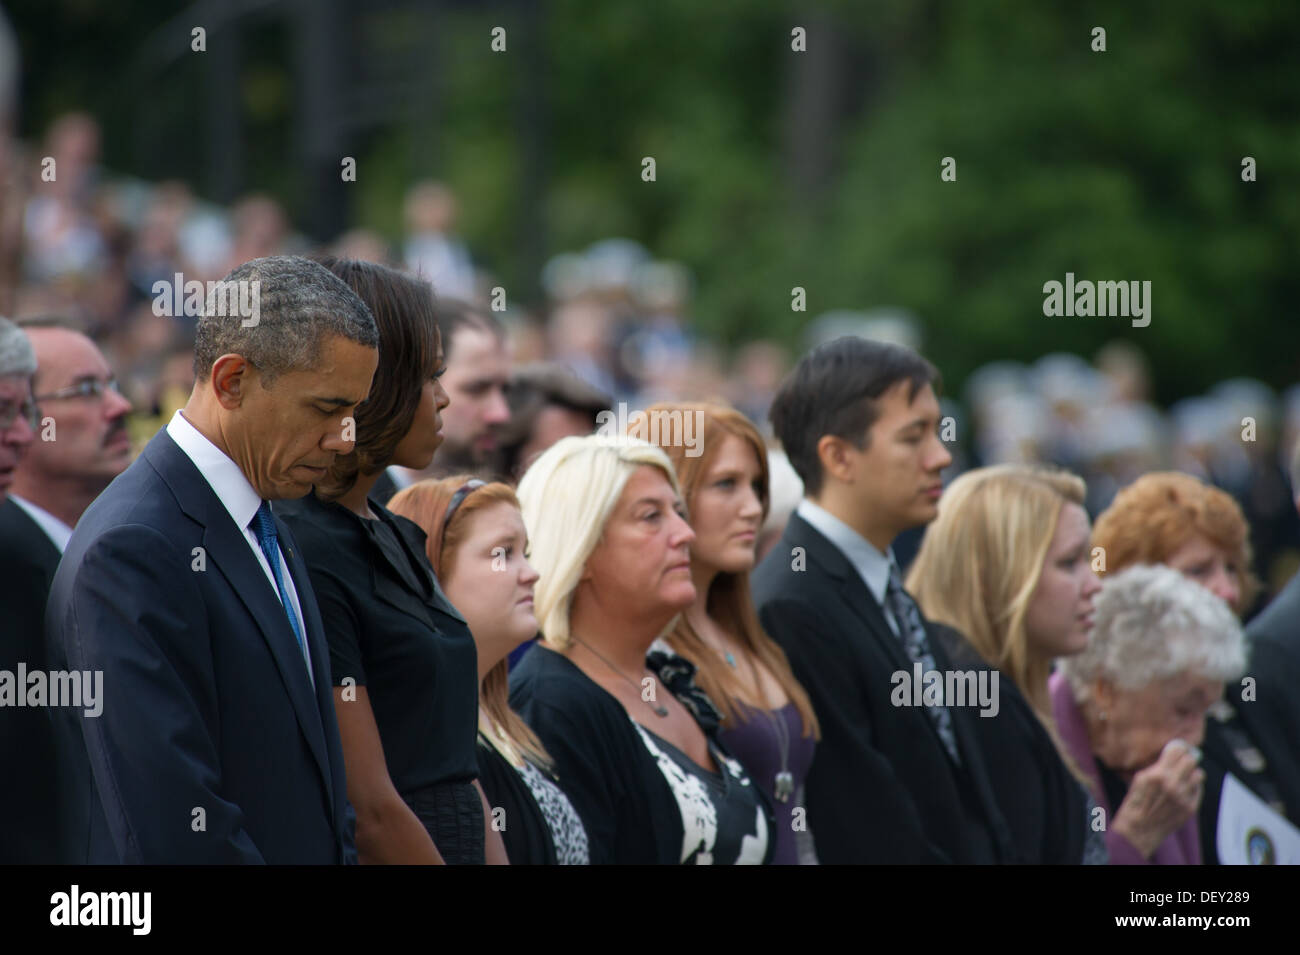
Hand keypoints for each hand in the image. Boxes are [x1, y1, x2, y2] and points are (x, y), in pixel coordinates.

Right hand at [1110, 739, 1204, 858]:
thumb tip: (1173, 754)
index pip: (1177, 751)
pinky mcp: (1190, 808)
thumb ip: (1158, 766)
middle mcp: (1173, 785)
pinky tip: (1183, 789)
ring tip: (1184, 776)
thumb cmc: (1136, 802)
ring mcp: (1183, 797)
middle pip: (1190, 760)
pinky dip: (1193, 787)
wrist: (1139, 829)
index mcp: (1158, 775)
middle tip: (1183, 761)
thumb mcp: (1140, 779)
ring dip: (1192, 773)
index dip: (1178, 748)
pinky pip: (1198, 789)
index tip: (1178, 749)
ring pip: (1198, 774)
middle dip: (1186, 759)